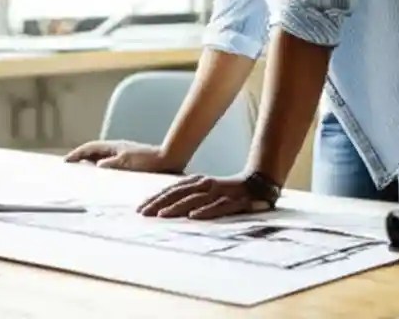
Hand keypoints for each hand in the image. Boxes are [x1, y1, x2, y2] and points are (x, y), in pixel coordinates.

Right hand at [63, 140, 178, 172]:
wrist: (169, 159)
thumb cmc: (148, 161)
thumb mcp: (126, 163)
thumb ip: (110, 164)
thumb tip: (95, 166)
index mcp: (113, 147)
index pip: (89, 148)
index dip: (76, 154)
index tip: (66, 161)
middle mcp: (116, 149)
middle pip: (93, 152)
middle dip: (80, 158)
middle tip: (70, 166)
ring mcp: (122, 155)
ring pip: (101, 157)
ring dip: (90, 163)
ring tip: (82, 173)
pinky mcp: (129, 163)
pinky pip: (109, 164)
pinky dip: (101, 169)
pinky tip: (102, 178)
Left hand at [137, 174, 270, 219]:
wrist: (258, 183)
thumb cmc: (227, 190)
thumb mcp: (205, 190)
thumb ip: (188, 196)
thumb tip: (164, 207)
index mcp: (196, 182)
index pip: (170, 190)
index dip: (154, 199)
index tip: (139, 209)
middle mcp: (204, 184)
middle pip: (177, 194)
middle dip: (159, 204)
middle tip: (143, 214)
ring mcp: (218, 192)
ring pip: (194, 200)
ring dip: (177, 208)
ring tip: (161, 216)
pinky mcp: (233, 201)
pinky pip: (217, 207)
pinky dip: (205, 211)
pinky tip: (193, 217)